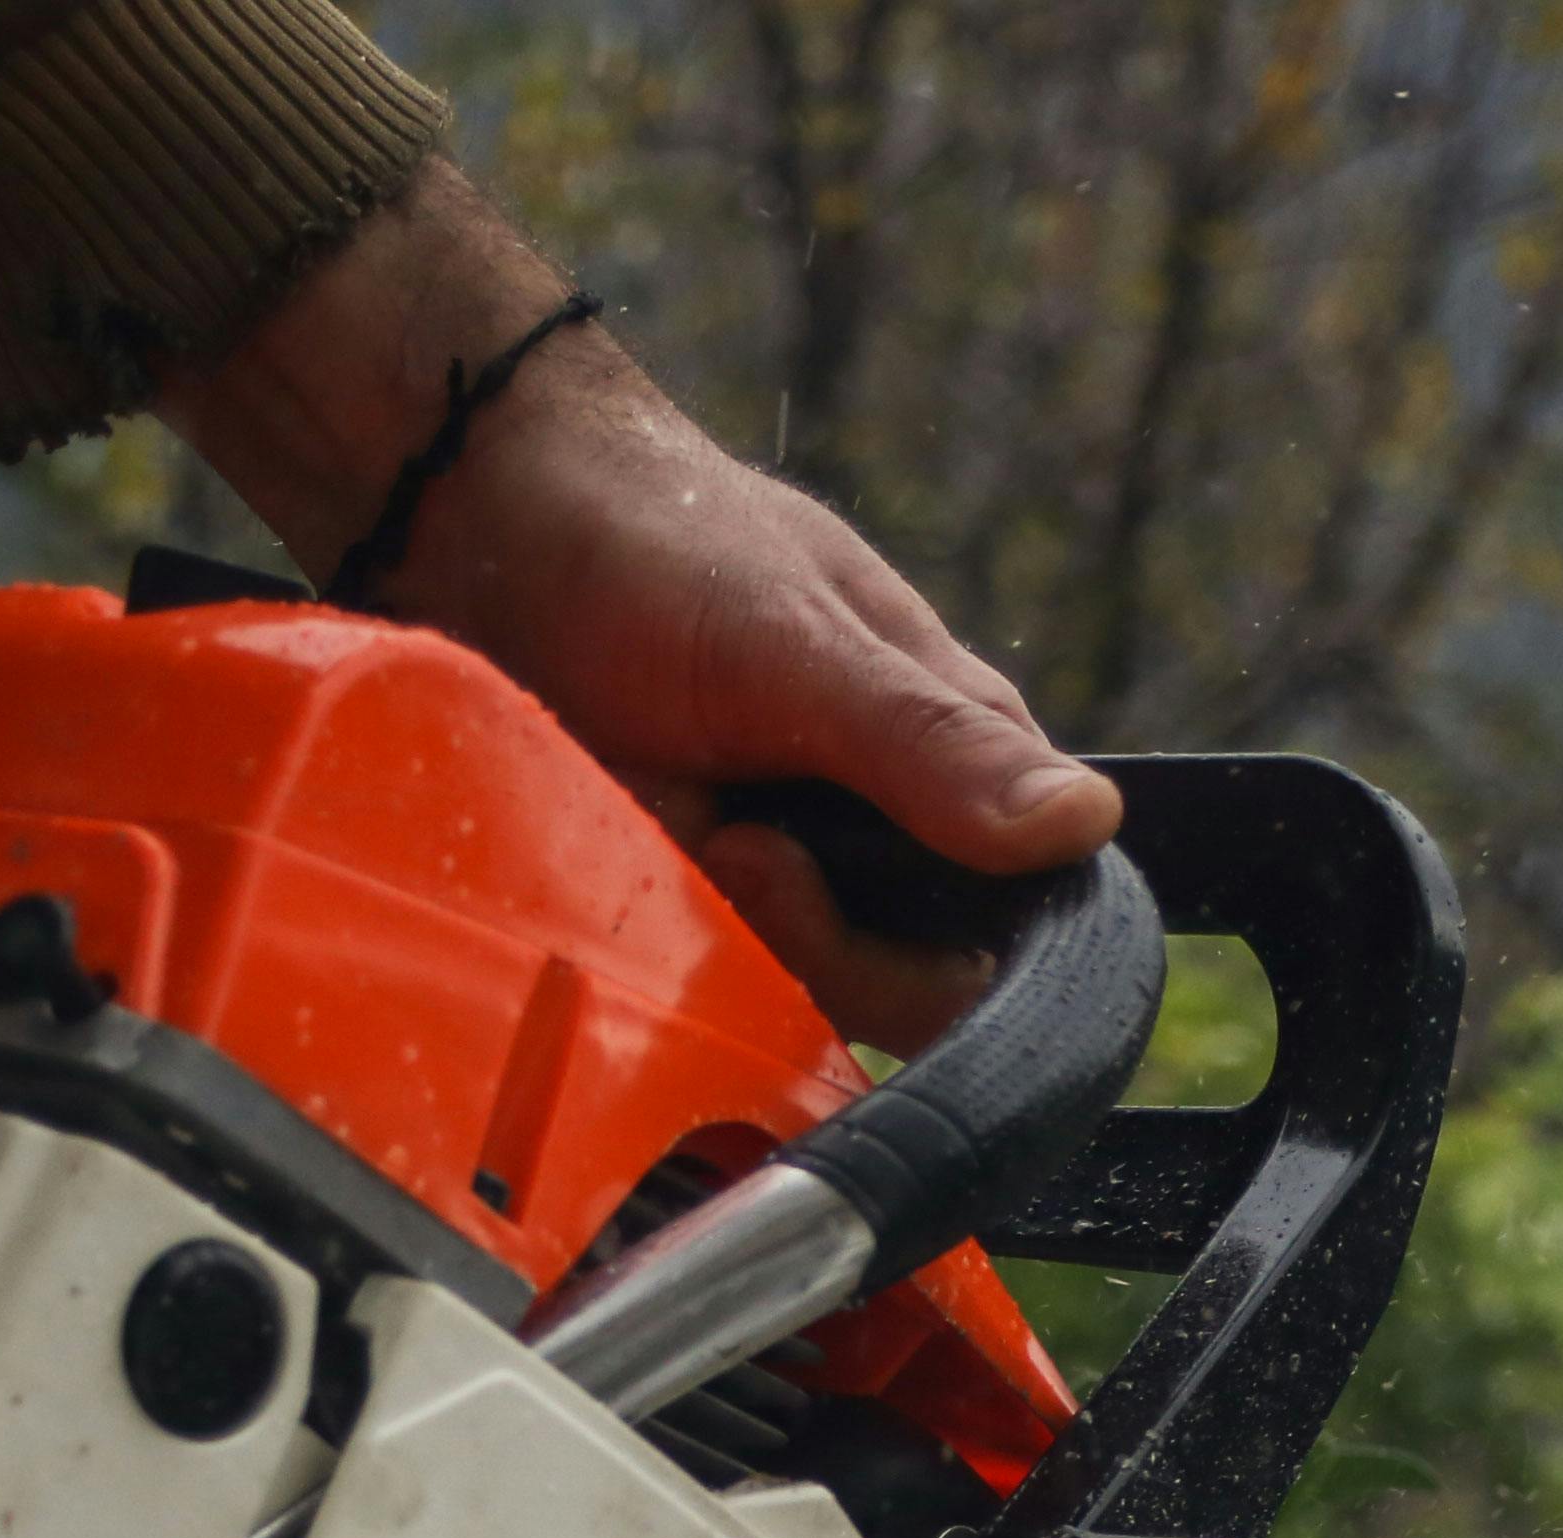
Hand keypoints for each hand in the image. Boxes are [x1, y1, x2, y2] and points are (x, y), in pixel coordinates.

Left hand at [168, 168, 1118, 1054]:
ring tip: (675, 817)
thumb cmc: (653, 546)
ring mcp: (788, 875)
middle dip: (821, 936)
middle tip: (738, 846)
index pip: (1029, 920)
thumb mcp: (796, 644)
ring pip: (806, 992)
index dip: (961, 950)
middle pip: (912, 985)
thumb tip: (1090, 825)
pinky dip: (672, 935)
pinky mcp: (693, 906)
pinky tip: (639, 848)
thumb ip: (933, 746)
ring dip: (735, 928)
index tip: (847, 883)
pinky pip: (713, 982)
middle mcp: (888, 832)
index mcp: (960, 757)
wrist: (473, 520)